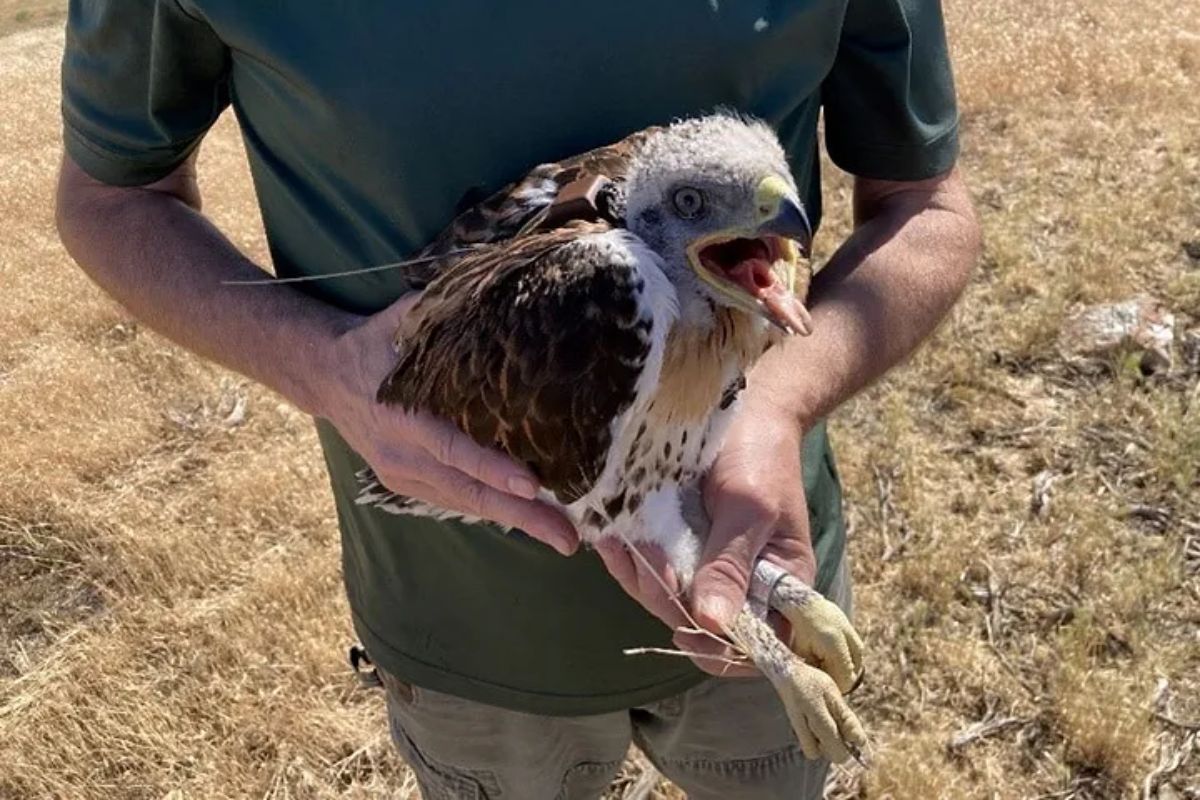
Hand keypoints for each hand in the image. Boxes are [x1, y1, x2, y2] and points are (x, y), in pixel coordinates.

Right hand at [314, 292, 579, 555]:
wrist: (325, 376)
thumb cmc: (375, 341)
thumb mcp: (400, 320)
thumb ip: (441, 313)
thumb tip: (497, 289)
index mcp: (401, 414)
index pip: (452, 446)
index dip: (492, 467)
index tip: (531, 484)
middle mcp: (401, 454)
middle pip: (468, 491)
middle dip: (521, 515)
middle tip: (568, 538)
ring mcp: (403, 475)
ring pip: (466, 504)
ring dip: (516, 521)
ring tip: (564, 536)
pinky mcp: (407, 486)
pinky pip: (456, 501)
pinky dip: (494, 510)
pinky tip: (533, 518)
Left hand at [598, 404, 813, 675]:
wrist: (743, 410)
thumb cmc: (761, 456)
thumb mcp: (750, 507)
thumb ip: (730, 563)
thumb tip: (715, 623)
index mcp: (782, 589)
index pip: (760, 648)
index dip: (722, 650)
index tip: (687, 627)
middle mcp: (745, 590)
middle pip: (701, 629)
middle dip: (667, 600)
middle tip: (648, 560)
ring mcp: (708, 573)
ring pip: (666, 603)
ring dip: (640, 578)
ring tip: (623, 546)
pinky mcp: (678, 553)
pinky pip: (648, 575)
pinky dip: (627, 562)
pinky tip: (609, 540)